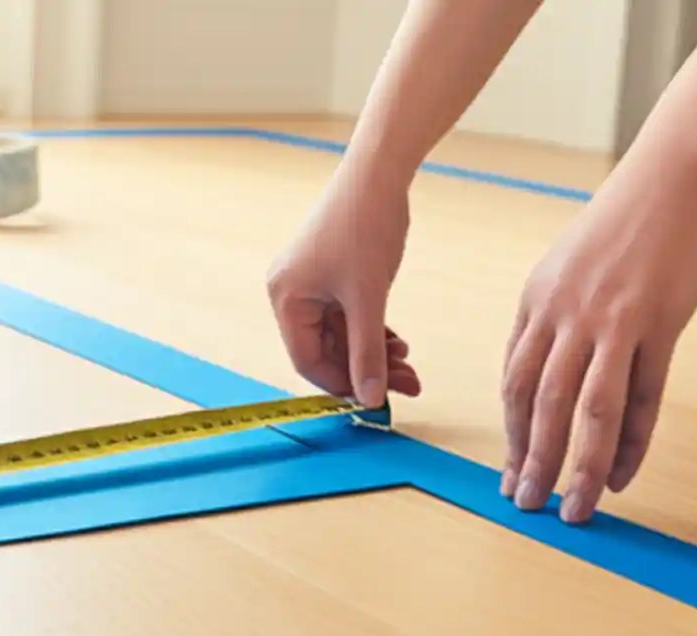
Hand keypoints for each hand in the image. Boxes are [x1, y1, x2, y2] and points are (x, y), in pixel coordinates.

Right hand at [266, 159, 421, 407]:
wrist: (378, 174)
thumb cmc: (364, 227)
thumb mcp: (369, 298)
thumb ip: (368, 353)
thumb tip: (372, 399)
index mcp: (287, 299)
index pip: (308, 360)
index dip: (342, 384)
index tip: (377, 400)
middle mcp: (291, 293)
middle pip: (327, 349)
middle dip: (366, 369)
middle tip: (408, 385)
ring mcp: (310, 283)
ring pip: (341, 334)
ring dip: (374, 352)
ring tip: (409, 366)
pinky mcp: (330, 274)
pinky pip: (347, 315)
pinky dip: (372, 331)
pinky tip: (398, 342)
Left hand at [501, 168, 696, 522]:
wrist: (676, 174)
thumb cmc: (624, 223)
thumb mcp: (566, 267)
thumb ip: (550, 319)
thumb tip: (541, 374)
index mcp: (535, 303)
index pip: (514, 382)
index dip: (511, 433)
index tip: (510, 470)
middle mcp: (563, 315)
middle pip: (537, 403)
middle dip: (528, 460)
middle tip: (525, 503)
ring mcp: (610, 321)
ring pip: (584, 410)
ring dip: (573, 466)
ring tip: (568, 508)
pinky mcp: (657, 323)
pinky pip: (640, 396)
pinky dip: (631, 442)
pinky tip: (621, 476)